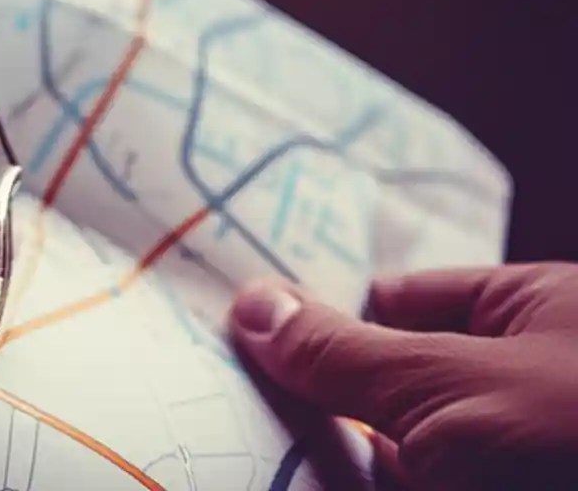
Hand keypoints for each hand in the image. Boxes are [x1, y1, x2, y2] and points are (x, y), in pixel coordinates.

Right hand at [228, 263, 577, 489]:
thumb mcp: (456, 389)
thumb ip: (347, 354)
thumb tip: (251, 305)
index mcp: (532, 312)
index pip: (396, 302)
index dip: (323, 323)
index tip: (244, 353)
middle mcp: (526, 382)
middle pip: (392, 384)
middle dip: (325, 405)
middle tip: (241, 421)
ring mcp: (512, 450)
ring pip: (406, 455)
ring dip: (345, 465)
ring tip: (267, 464)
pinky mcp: (499, 481)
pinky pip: (421, 480)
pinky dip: (376, 485)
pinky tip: (318, 481)